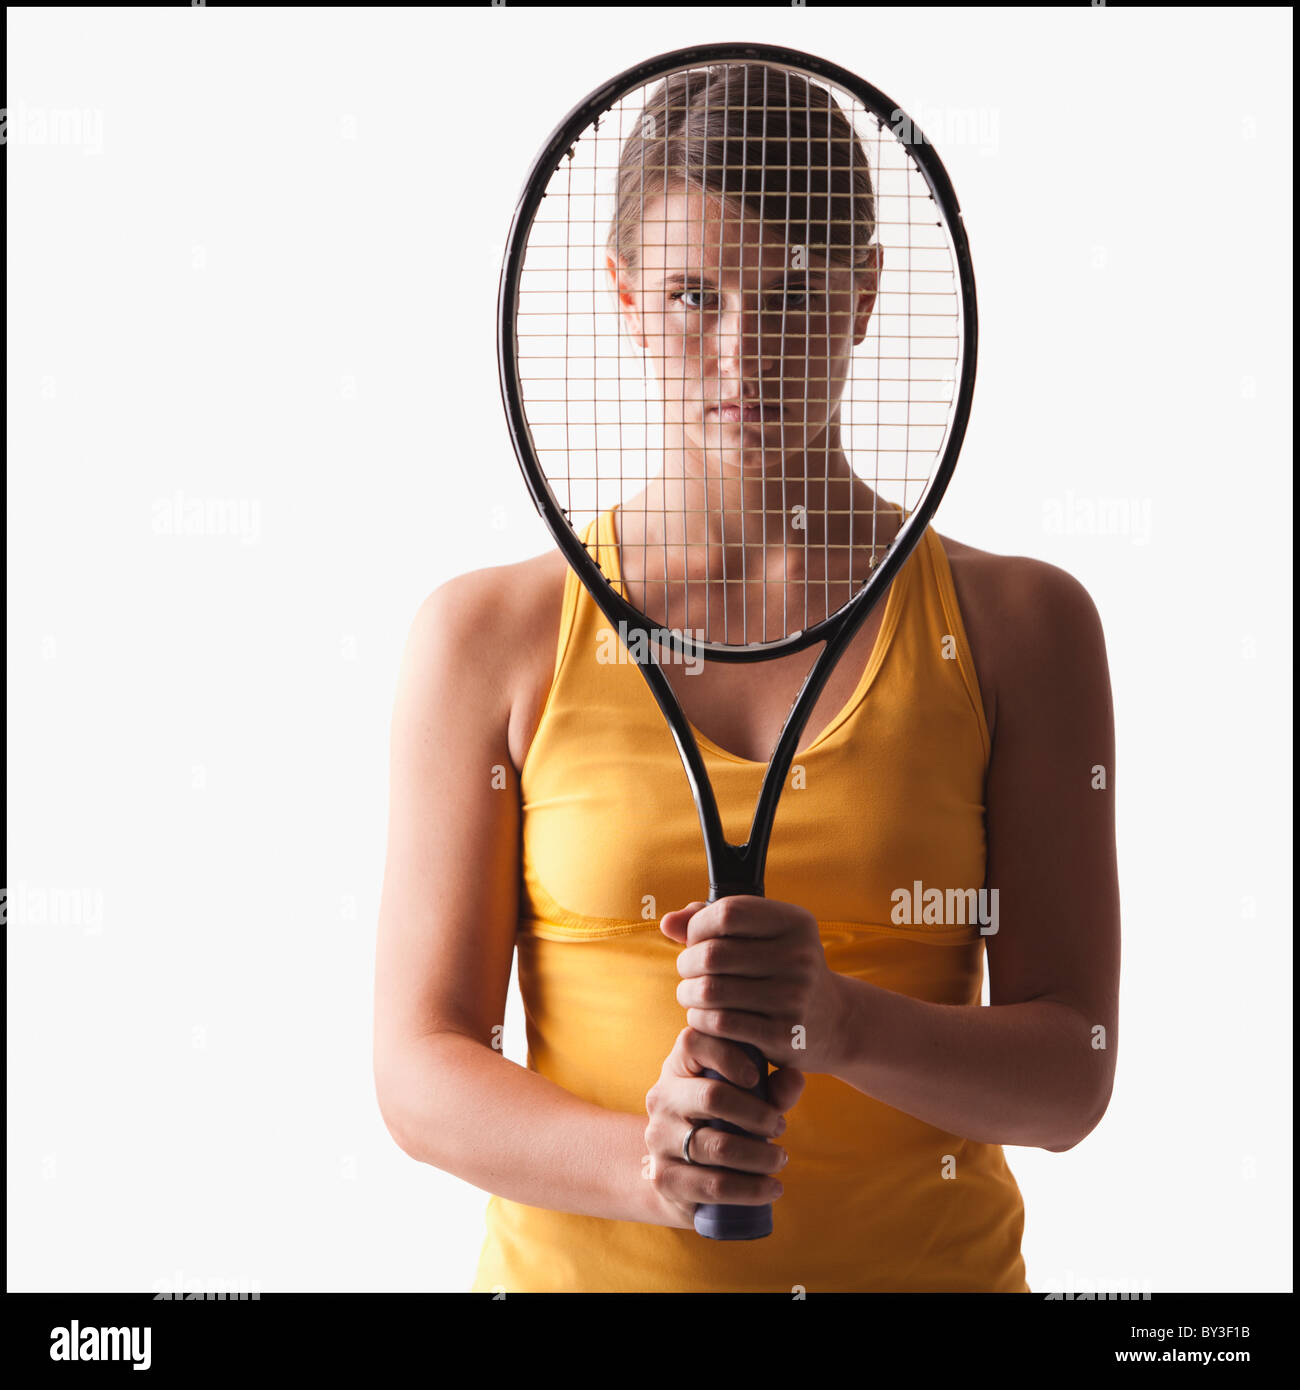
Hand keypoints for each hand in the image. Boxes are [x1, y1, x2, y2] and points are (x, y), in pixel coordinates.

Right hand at [642, 1025, 804, 1229]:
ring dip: (760, 1155)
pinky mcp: (664, 1177)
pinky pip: (712, 1185)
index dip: (728, 1055)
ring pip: (716, 1146)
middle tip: (780, 1127)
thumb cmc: (722, 1120)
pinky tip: (771, 1188)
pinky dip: (750, 1189)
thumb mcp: (746, 1096)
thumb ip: (774, 1086)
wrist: (682, 1171)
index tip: (757, 1077)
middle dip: (757, 1114)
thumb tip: (795, 1077)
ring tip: (780, 1159)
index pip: (693, 1042)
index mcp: (679, 1066)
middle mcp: (662, 1097)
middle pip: (712, 1096)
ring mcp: (658, 1138)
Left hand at [661, 896, 847, 1074]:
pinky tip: (704, 1016)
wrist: (835, 1022)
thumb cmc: (785, 970)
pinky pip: (720, 1023)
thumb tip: (668, 923)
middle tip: (687, 972)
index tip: (693, 938)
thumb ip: (713, 921)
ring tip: (691, 994)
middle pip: (713, 954)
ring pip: (712, 991)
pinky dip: (701, 1020)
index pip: (728, 912)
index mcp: (795, 922)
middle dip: (687, 963)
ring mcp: (793, 996)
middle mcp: (799, 956)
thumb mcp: (764, 936)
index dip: (698, 925)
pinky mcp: (783, 1034)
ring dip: (688, 993)